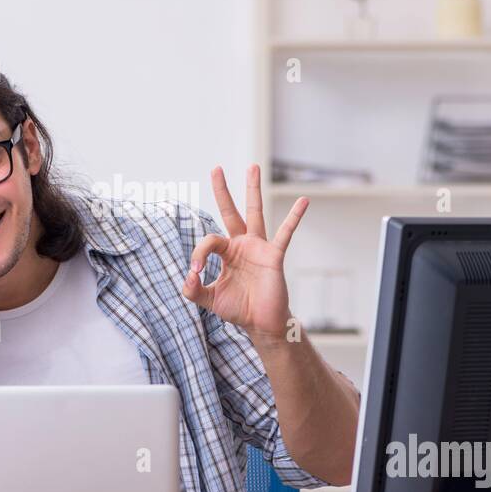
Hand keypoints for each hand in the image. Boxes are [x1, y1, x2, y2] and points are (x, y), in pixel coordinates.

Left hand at [181, 165, 308, 342]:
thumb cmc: (238, 309)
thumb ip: (192, 289)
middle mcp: (242, 244)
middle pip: (230, 211)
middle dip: (222, 190)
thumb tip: (187, 275)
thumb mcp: (208, 299)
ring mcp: (259, 247)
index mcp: (226, 253)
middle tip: (215, 168)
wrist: (261, 324)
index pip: (209, 241)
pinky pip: (285, 233)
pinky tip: (303, 201)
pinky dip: (294, 217)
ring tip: (252, 167)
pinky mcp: (274, 255)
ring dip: (253, 190)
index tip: (194, 272)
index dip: (198, 253)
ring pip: (255, 213)